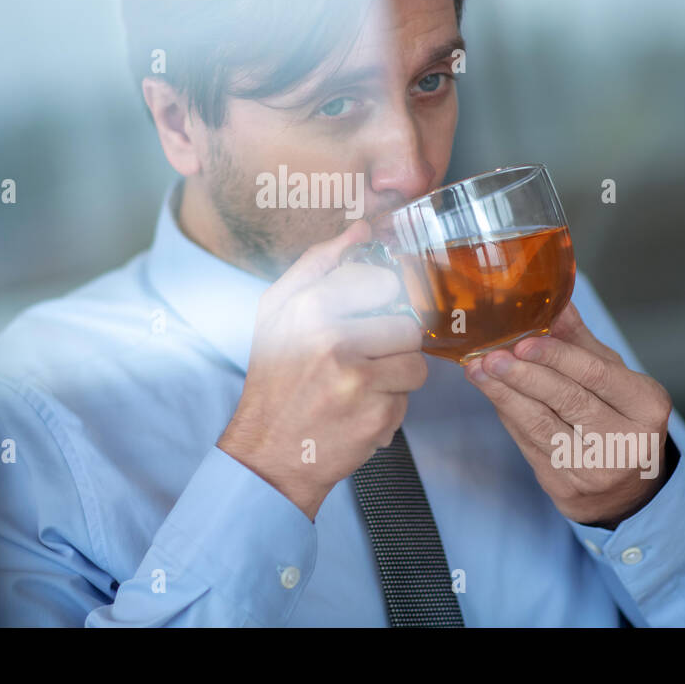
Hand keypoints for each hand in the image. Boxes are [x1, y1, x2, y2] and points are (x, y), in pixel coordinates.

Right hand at [218, 219, 427, 521]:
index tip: (373, 312)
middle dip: (393, 343)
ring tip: (364, 383)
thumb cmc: (274, 379)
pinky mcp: (376, 416)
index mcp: (309, 307)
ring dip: (397, 375)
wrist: (268, 454)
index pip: (383, 281)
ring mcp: (357, 381)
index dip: (385, 299)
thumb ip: (316, 265)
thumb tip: (360, 229)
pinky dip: (390, 405)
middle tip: (366, 356)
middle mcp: (332, 340)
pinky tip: (360, 409)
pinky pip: (408, 398)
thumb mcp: (276, 312)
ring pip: (416, 362)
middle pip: (407, 324)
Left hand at [464, 302, 671, 528]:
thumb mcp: (615, 378)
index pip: (597, 374)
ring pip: (541, 424)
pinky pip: (528, 443)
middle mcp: (625, 441)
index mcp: (646, 406)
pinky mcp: (565, 486)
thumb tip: (555, 303)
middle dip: (524, 375)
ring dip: (504, 394)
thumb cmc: (619, 420)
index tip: (523, 340)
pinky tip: (491, 393)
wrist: (626, 490)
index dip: (557, 356)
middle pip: (568, 400)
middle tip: (492, 355)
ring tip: (479, 370)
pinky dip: (507, 414)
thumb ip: (582, 342)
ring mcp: (595, 469)